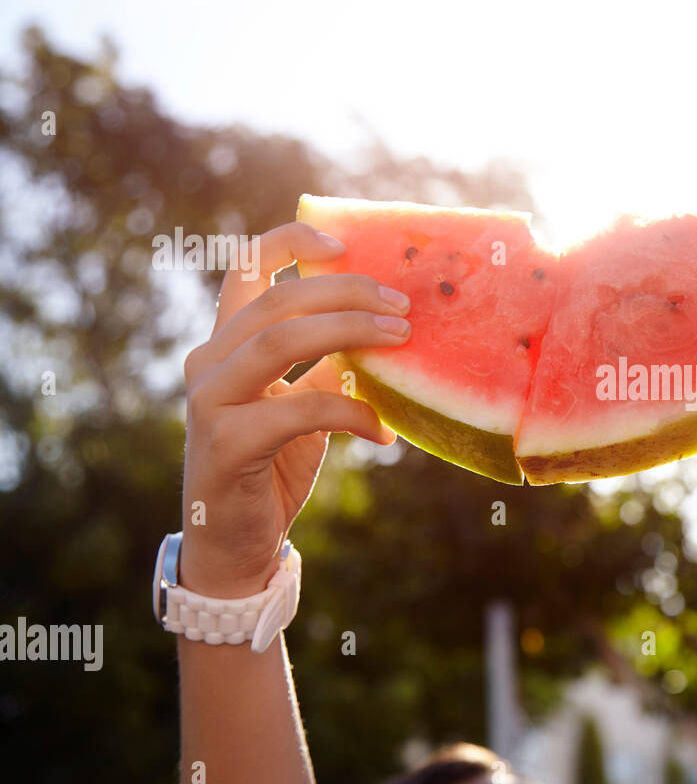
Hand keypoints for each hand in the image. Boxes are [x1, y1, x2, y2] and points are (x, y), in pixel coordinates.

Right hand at [179, 222, 408, 597]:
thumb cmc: (273, 466)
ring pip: (280, 340)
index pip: (244, 269)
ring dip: (349, 333)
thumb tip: (386, 328)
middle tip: (402, 305)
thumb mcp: (303, 405)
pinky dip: (349, 413)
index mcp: (225, 343)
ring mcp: (210, 400)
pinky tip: (383, 431)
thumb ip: (327, 365)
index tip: (340, 241)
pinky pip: (298, 410)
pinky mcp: (227, 442)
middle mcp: (208, 361)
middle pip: (278, 300)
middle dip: (346, 292)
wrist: (237, 543)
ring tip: (400, 338)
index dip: (289, 241)